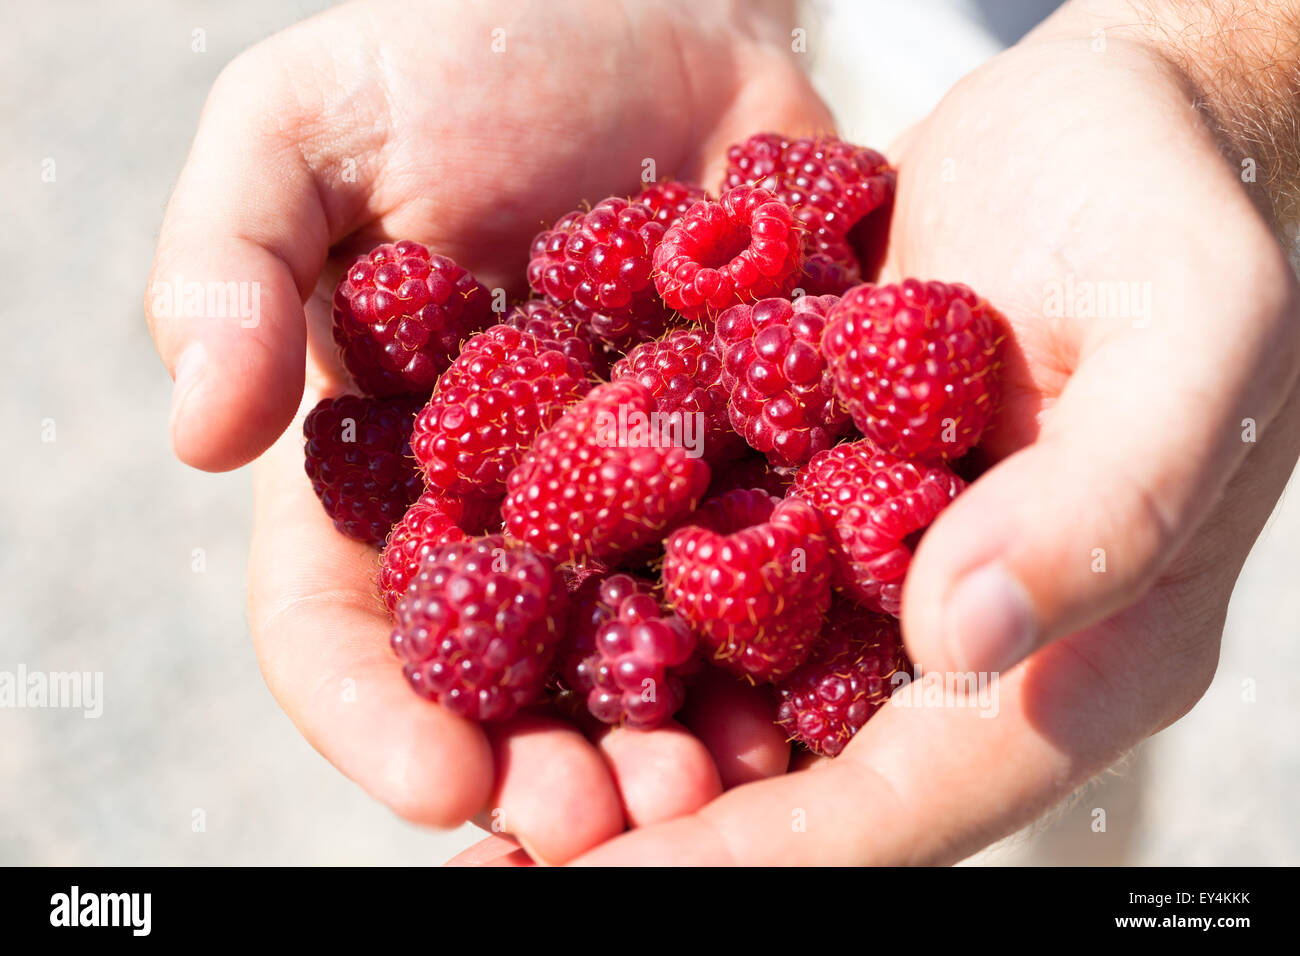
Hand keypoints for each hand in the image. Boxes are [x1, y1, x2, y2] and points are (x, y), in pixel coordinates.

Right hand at [145, 0, 833, 860]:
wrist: (662, 8)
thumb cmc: (469, 50)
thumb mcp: (311, 125)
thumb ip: (231, 260)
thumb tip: (201, 431)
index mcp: (385, 468)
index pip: (349, 630)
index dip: (378, 720)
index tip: (445, 782)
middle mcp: (513, 514)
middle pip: (515, 687)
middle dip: (553, 768)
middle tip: (613, 815)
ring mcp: (648, 501)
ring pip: (657, 661)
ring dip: (686, 741)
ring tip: (732, 782)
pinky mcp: (768, 460)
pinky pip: (786, 573)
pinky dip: (806, 643)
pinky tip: (840, 691)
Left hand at [572, 0, 1299, 863]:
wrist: (1105, 121)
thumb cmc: (1170, 215)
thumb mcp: (1190, 338)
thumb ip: (1103, 503)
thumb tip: (956, 647)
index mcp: (1072, 651)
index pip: (903, 802)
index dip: (757, 854)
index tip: (608, 871)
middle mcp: (956, 633)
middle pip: (798, 773)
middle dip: (660, 818)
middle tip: (515, 831)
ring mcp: (871, 561)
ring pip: (733, 678)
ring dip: (614, 719)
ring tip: (483, 749)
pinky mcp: (808, 479)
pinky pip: (707, 555)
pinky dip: (618, 585)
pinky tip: (511, 592)